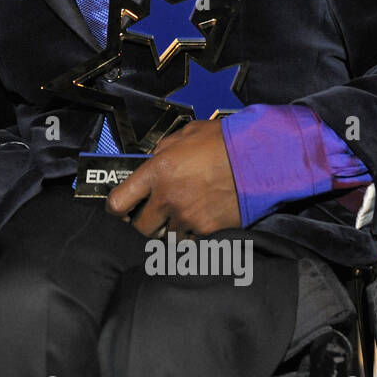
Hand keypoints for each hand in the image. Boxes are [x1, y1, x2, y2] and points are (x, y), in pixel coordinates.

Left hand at [104, 120, 241, 237]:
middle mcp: (168, 198)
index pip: (118, 202)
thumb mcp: (185, 135)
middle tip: (155, 212)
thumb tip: (152, 160)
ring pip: (167, 237)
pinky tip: (201, 219)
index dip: (116, 208)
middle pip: (140, 227)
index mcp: (157, 172)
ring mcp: (189, 217)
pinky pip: (191, 241)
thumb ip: (162, 150)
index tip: (120, 208)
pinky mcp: (209, 231)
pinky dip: (193, 235)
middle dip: (145, 221)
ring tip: (184, 213)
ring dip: (171, 228)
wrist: (260, 157)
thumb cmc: (225, 142)